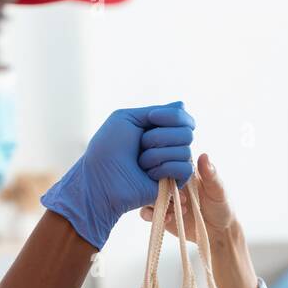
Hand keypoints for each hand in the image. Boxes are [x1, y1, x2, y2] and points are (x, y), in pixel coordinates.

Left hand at [41, 101, 194, 249]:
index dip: (173, 116)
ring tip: (140, 164)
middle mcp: (168, 144)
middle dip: (160, 137)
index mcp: (158, 128)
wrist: (101, 180)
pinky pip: (185, 169)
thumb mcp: (127, 118)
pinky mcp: (174, 183)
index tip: (151, 118)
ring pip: (185, 151)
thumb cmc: (107, 149)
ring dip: (157, 155)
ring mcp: (172, 164)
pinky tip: (149, 175)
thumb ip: (155, 110)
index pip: (183, 116)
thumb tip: (182, 104)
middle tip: (140, 145)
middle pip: (187, 132)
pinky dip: (165, 169)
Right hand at [140, 153, 236, 236]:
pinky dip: (153, 215)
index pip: (166, 162)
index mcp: (182, 172)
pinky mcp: (160, 213)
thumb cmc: (221, 206)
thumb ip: (211, 175)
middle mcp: (170, 183)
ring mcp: (164, 198)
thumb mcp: (218, 190)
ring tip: (178, 210)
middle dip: (160, 189)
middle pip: (152, 179)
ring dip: (158, 202)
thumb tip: (204, 155)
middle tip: (181, 199)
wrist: (218, 230)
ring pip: (147, 195)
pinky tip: (170, 218)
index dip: (165, 168)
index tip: (176, 180)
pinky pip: (146, 212)